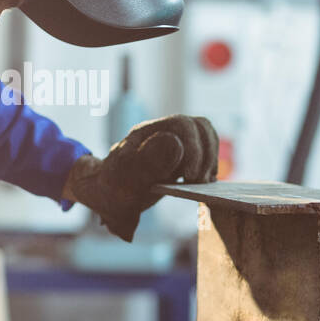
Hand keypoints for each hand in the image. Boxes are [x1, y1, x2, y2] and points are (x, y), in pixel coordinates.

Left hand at [66, 114, 218, 242]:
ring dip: (210, 159)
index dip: (194, 148)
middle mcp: (163, 133)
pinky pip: (206, 151)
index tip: (190, 177)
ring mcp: (174, 143)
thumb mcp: (126, 179)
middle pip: (200, 126)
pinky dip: (210, 166)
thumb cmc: (114, 188)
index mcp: (147, 132)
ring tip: (202, 183)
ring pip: (206, 136)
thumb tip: (176, 142)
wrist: (109, 196)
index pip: (183, 124)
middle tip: (197, 182)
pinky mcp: (183, 157)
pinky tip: (203, 183)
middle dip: (206, 155)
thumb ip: (148, 162)